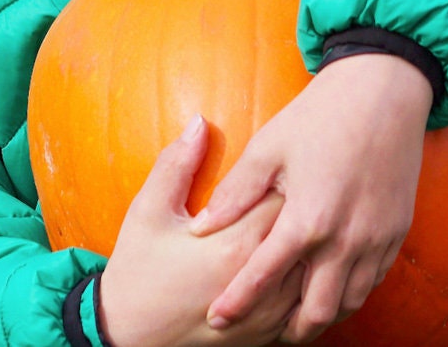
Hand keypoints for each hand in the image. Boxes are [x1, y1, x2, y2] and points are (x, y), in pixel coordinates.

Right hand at [97, 116, 303, 346]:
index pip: (285, 196)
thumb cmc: (138, 270)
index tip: (287, 162)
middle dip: (308, 207)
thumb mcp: (148, 210)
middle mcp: (263, 282)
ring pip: (317, 271)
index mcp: (235, 243)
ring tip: (310, 219)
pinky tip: (305, 261)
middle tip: (305, 185)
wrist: (130, 336)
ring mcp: (270, 314)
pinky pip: (308, 304)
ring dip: (317, 245)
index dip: (290, 175)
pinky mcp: (270, 336)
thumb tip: (199, 121)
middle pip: (310, 233)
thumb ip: (177, 163)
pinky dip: (313, 281)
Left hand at [189, 53, 431, 341]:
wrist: (385, 90)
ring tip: (296, 320)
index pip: (264, 276)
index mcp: (306, 217)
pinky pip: (374, 281)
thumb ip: (235, 192)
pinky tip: (332, 290)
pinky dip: (351, 294)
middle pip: (316, 311)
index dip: (237, 303)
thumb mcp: (268, 146)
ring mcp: (376, 239)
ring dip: (322, 316)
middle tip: (263, 333)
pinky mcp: (397, 232)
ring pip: (349, 303)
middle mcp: (345, 238)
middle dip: (288, 331)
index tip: (216, 318)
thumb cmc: (319, 114)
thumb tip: (201, 227)